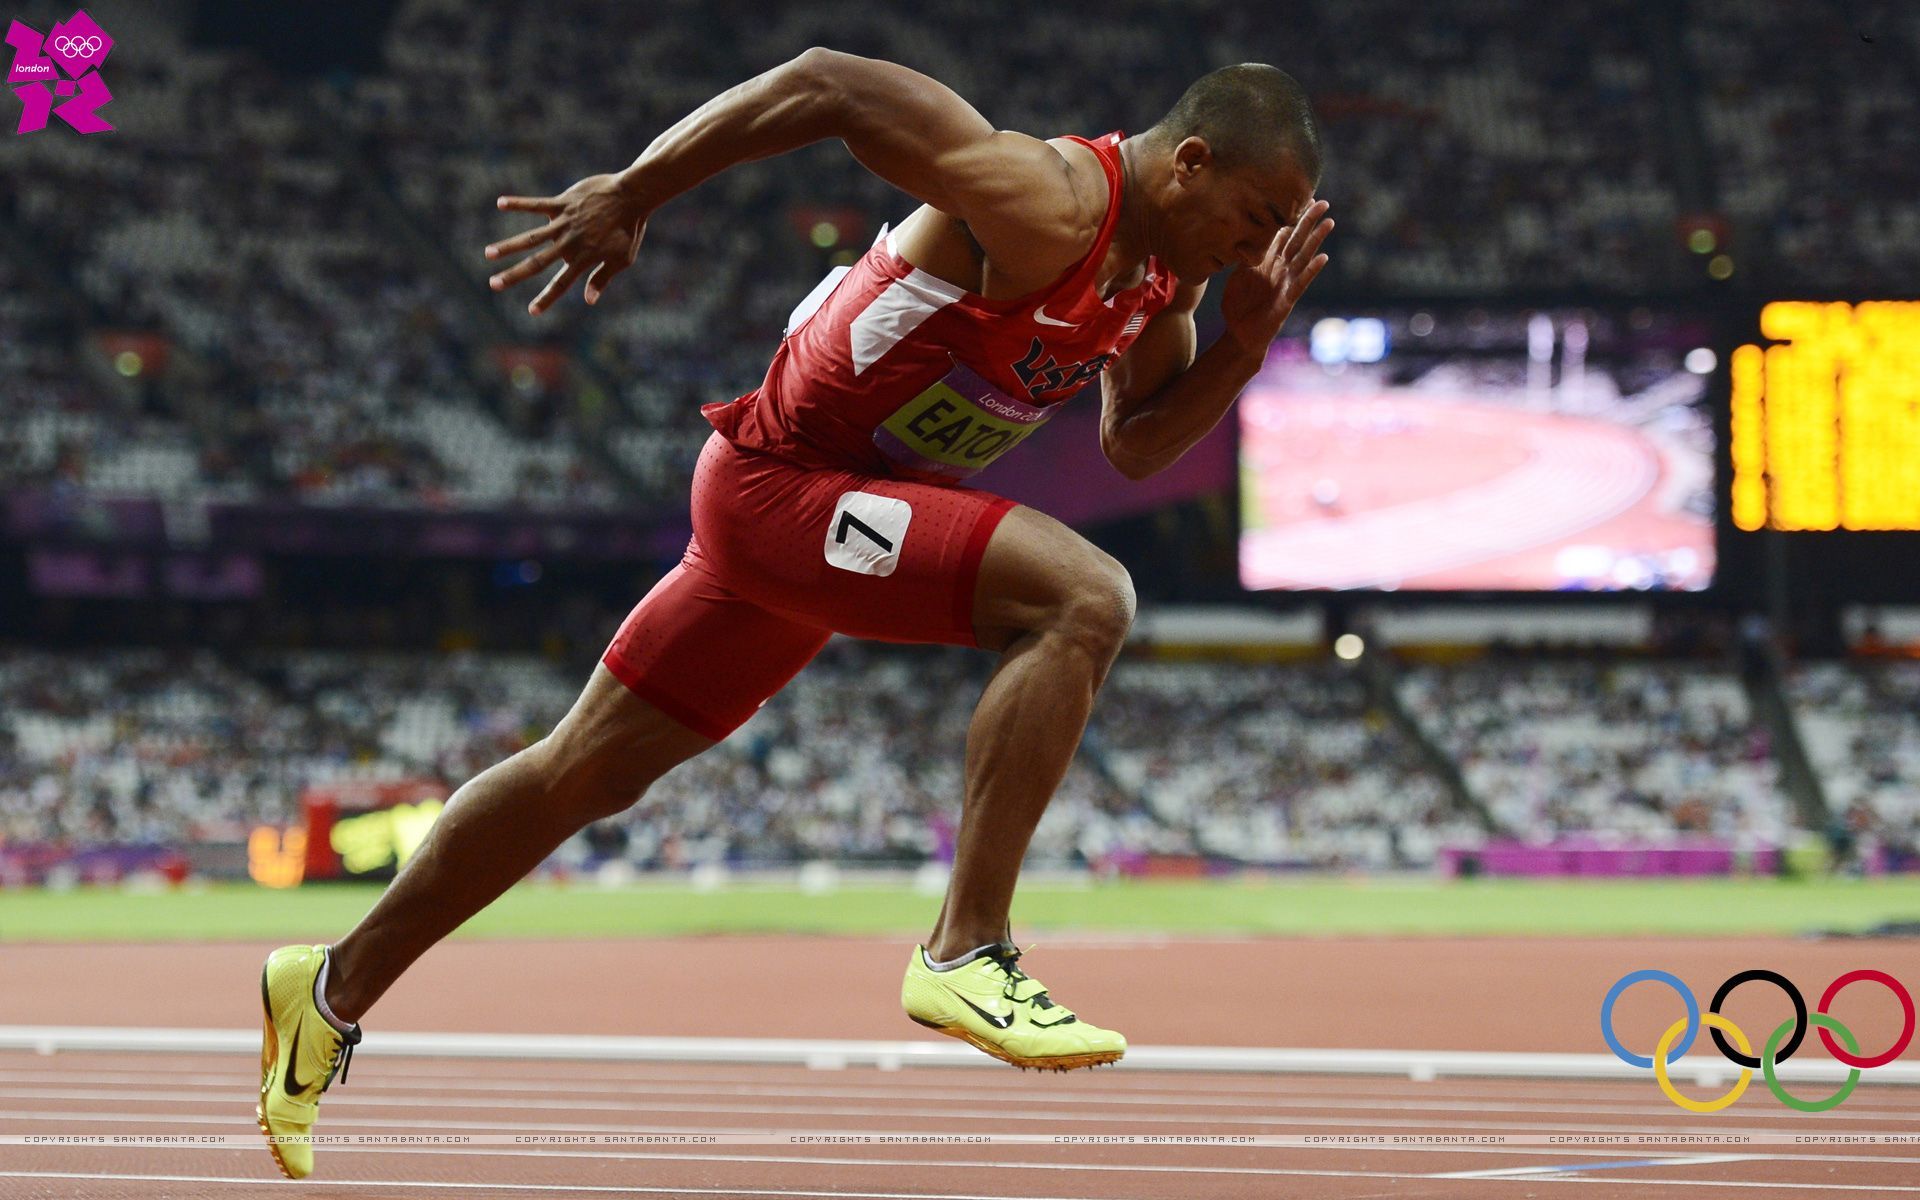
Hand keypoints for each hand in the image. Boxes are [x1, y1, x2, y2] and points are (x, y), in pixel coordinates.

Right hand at [484, 173, 649, 314]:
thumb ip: (602, 278)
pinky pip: (536, 204)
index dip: (547, 299)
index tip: (531, 311)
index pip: (561, 284)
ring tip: (488, 253)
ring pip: (531, 237)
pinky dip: (519, 204)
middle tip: (493, 285)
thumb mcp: (622, 259)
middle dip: (514, 275)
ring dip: (508, 246)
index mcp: (583, 259)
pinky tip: (500, 203)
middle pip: (537, 263)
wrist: (633, 196)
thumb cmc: (630, 229)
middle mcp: (569, 243)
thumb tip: (588, 301)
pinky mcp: (563, 203)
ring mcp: (564, 223)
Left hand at [1218, 199, 1332, 355]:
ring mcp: (1286, 282)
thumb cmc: (1237, 305)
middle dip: (1309, 220)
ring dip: (1317, 239)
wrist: (1240, 334)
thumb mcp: (1235, 276)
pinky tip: (1323, 258)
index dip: (1289, 216)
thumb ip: (1240, 256)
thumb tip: (1236, 235)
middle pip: (1297, 239)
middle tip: (1323, 201)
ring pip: (1304, 256)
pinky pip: (1302, 282)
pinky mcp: (1288, 298)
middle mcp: (1280, 268)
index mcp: (1266, 260)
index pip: (1280, 233)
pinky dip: (1312, 270)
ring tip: (1329, 222)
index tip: (1298, 196)